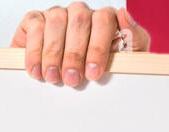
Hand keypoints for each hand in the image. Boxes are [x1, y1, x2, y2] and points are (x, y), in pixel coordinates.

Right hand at [11, 5, 149, 85]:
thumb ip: (134, 38)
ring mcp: (57, 14)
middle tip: (71, 79)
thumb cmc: (99, 71)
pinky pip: (34, 27)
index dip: (98, 46)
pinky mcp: (35, 20)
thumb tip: (123, 14)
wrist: (71, 82)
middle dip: (75, 53)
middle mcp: (80, 13)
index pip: (104, 20)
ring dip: (54, 53)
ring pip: (56, 22)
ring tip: (53, 77)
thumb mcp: (126, 59)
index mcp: (103, 19)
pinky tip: (36, 70)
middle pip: (79, 21)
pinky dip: (34, 50)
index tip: (93, 72)